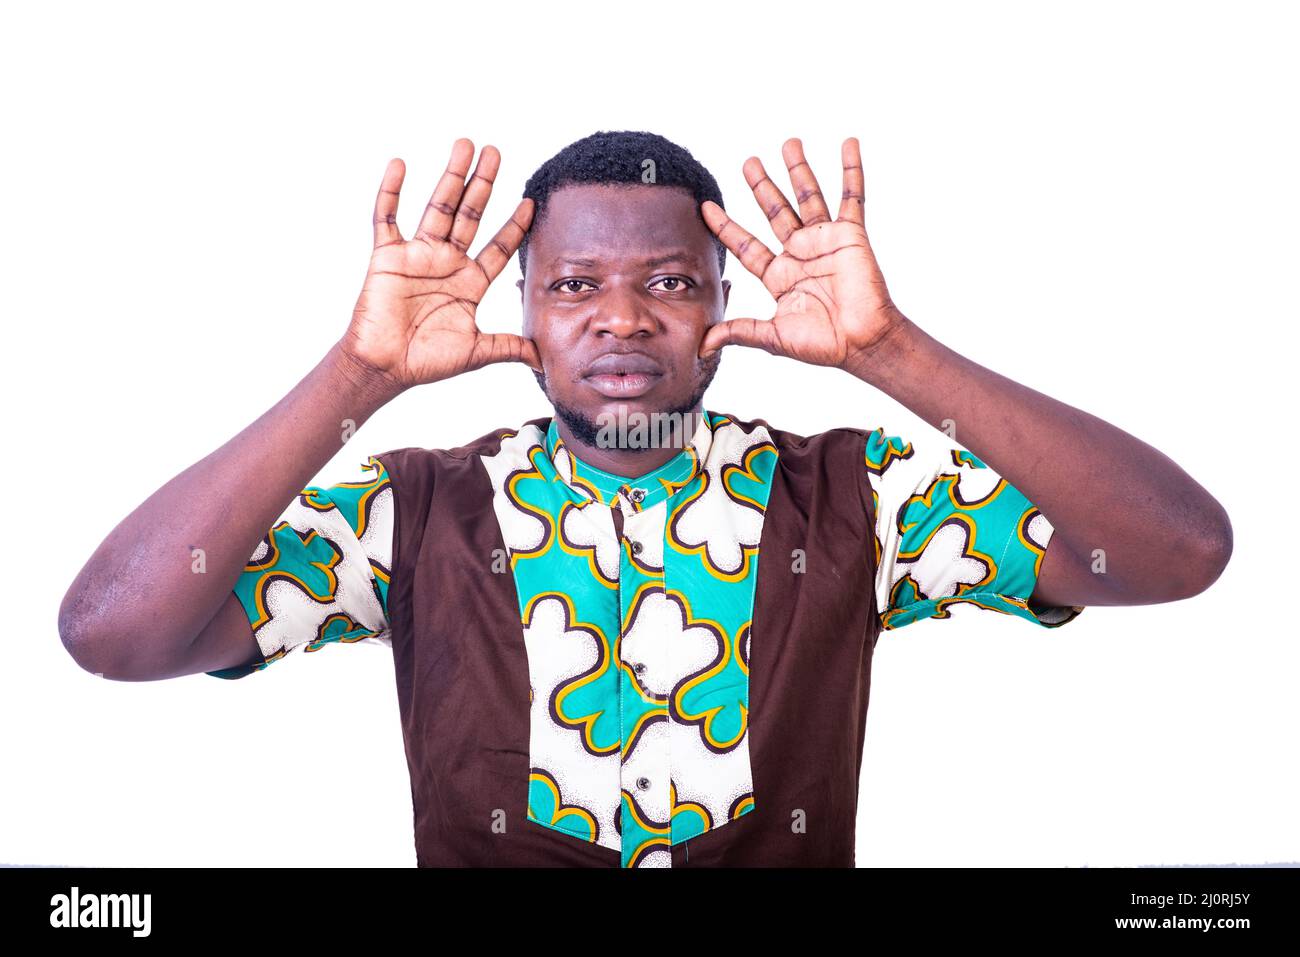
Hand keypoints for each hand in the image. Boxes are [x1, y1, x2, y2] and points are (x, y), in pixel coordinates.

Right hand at [340, 138, 540, 391]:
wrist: (385, 367)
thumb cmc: (427, 361)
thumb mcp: (477, 352)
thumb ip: (510, 347)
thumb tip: (544, 359)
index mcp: (470, 283)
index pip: (498, 247)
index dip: (514, 226)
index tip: (530, 202)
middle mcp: (447, 262)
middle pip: (471, 215)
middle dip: (484, 184)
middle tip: (496, 153)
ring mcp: (418, 255)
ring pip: (438, 207)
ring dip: (451, 176)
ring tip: (465, 146)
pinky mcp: (388, 255)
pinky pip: (387, 217)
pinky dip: (390, 192)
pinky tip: (399, 165)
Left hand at [698, 137, 908, 370]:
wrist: (862, 342)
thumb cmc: (822, 344)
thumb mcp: (772, 337)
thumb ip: (738, 332)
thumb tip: (702, 346)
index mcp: (779, 275)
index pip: (745, 244)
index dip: (725, 225)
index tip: (705, 206)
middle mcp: (799, 253)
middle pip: (775, 211)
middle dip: (761, 185)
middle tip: (748, 162)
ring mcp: (825, 241)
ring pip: (808, 196)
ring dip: (798, 169)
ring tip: (788, 143)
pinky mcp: (852, 235)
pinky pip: (852, 196)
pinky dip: (851, 169)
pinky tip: (848, 144)